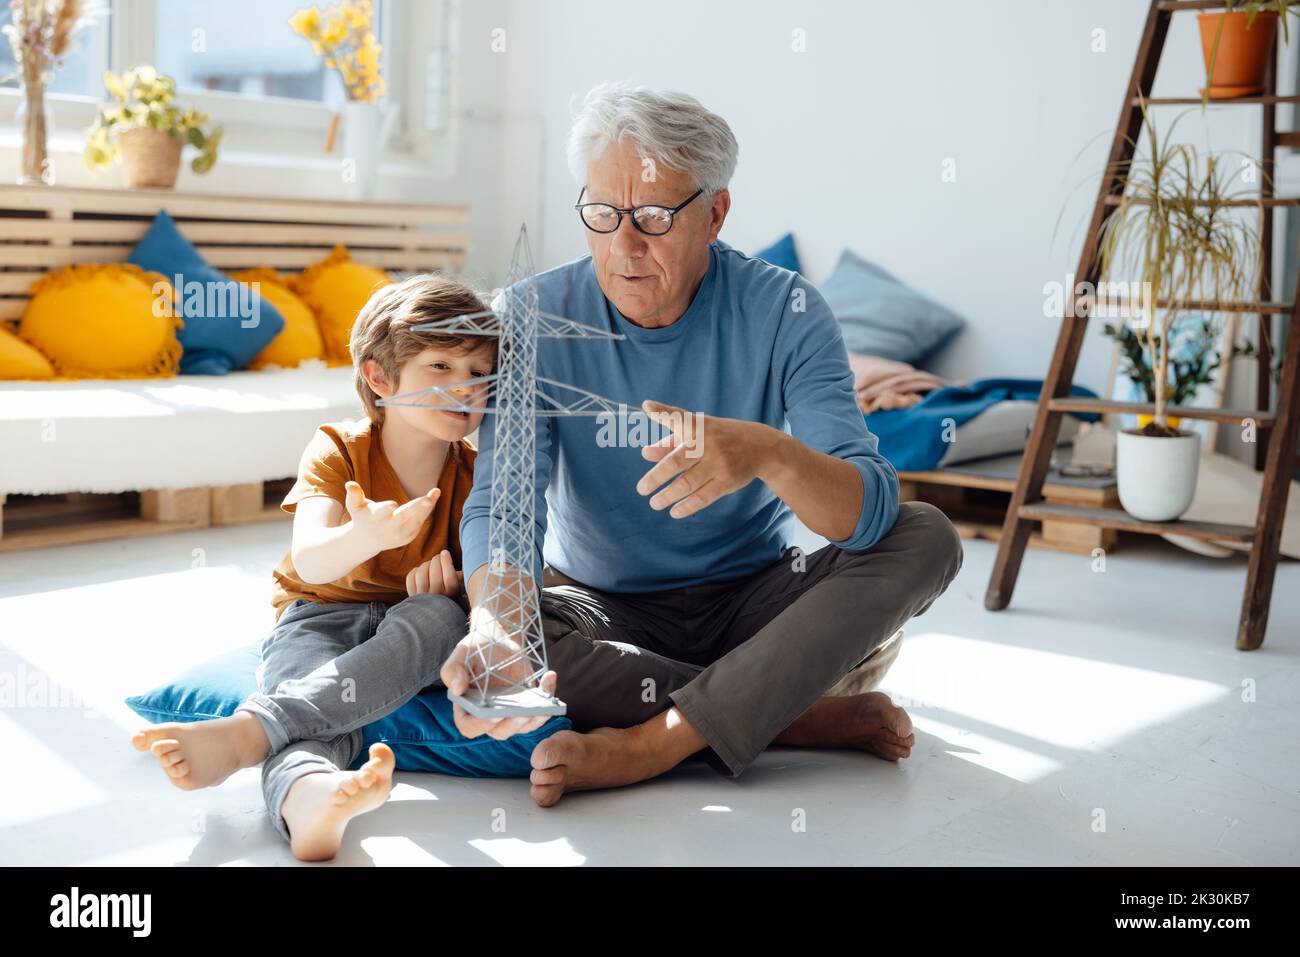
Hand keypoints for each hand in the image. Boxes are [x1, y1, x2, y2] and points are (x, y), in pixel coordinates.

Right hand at [344, 480, 438, 551]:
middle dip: (416, 509)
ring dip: (427, 506)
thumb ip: (354, 495)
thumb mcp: (354, 506)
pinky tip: (433, 496)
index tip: (393, 504)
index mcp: (375, 519)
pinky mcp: (409, 537)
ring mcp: (400, 535)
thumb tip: (349, 484)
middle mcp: (389, 528)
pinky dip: (427, 510)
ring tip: (436, 492)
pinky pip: (420, 521)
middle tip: (428, 500)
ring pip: (416, 519)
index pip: (382, 513)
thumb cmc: (362, 517)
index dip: (386, 509)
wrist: (366, 541)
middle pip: (404, 517)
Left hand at [406, 548, 464, 597]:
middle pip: (435, 575)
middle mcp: (437, 598)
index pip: (449, 578)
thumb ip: (462, 574)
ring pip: (421, 575)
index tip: (445, 552)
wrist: (437, 607)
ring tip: (430, 563)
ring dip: (426, 564)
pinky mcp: (412, 595)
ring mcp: (423, 598)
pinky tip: (422, 571)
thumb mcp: (461, 583)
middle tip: (438, 556)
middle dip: (436, 560)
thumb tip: (467, 560)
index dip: (446, 562)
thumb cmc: (451, 589)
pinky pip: (411, 578)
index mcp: (451, 595)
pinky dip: (415, 571)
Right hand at [440, 623, 557, 739]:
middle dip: (513, 725)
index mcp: (467, 708)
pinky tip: (549, 678)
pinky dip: (548, 697)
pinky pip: (540, 710)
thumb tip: (457, 690)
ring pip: (523, 726)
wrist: (498, 640)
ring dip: (535, 718)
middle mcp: (488, 716)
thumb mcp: (461, 653)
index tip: (494, 715)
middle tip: (523, 713)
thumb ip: (452, 670)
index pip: (470, 727)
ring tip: (543, 703)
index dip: (481, 725)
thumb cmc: (476, 649)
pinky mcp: (528, 705)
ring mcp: (509, 713)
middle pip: (501, 732)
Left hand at [635, 399, 782, 518]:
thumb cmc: (720, 437)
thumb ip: (670, 441)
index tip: (648, 407)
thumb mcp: (698, 433)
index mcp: (699, 427)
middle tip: (641, 489)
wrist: (761, 447)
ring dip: (667, 496)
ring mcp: (719, 464)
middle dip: (655, 477)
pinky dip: (687, 506)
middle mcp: (708, 444)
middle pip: (676, 462)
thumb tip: (645, 453)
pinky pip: (703, 497)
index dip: (663, 412)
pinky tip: (674, 511)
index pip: (679, 418)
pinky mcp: (728, 482)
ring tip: (654, 503)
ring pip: (687, 484)